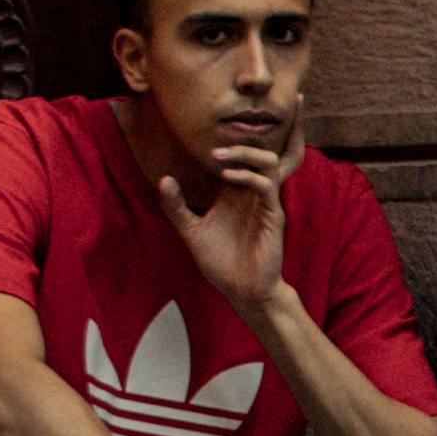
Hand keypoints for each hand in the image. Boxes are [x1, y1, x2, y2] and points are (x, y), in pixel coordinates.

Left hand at [166, 146, 286, 315]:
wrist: (242, 290)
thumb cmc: (220, 262)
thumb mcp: (191, 231)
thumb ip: (176, 206)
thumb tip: (164, 178)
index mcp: (234, 194)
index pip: (237, 159)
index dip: (225, 146)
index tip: (198, 145)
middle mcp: (250, 194)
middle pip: (257, 154)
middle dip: (239, 145)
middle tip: (211, 151)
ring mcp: (263, 203)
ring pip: (267, 163)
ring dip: (246, 154)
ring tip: (219, 158)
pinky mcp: (273, 215)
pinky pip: (267, 186)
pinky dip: (248, 177)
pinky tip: (228, 177)